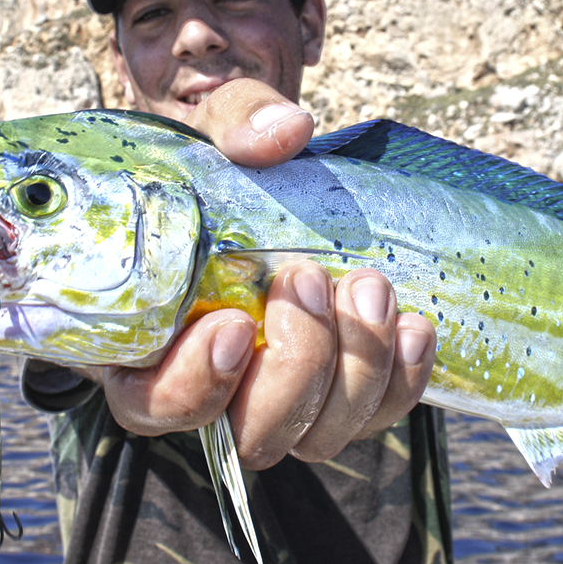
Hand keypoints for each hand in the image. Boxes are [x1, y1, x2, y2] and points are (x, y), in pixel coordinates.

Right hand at [100, 79, 436, 467]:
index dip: (195, 385)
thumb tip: (284, 132)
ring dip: (356, 369)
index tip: (238, 323)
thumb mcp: (209, 132)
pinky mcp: (341, 391)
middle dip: (297, 366)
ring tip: (370, 287)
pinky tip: (414, 327)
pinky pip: (375, 416)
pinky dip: (402, 381)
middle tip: (313, 280)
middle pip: (251, 435)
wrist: (263, 186)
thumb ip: (234, 126)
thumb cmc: (216, 169)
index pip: (155, 405)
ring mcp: (284, 398)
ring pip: (319, 437)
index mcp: (149, 346)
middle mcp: (216, 390)